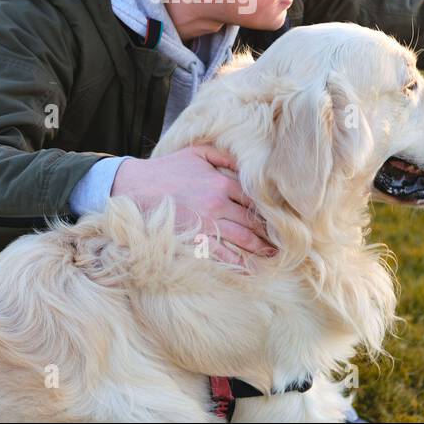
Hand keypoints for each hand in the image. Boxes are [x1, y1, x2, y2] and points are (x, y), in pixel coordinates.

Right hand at [109, 144, 277, 267]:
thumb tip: (245, 161)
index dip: (269, 208)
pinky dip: (238, 263)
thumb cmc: (167, 169)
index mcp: (221, 182)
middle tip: (287, 240)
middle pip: (253, 220)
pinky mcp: (196, 238)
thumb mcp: (197, 153)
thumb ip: (223, 155)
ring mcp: (208, 222)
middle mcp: (219, 203)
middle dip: (271, 231)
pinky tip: (249, 270)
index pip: (254, 198)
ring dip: (261, 248)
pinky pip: (223, 254)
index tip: (282, 216)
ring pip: (244, 238)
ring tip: (274, 255)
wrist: (136, 187)